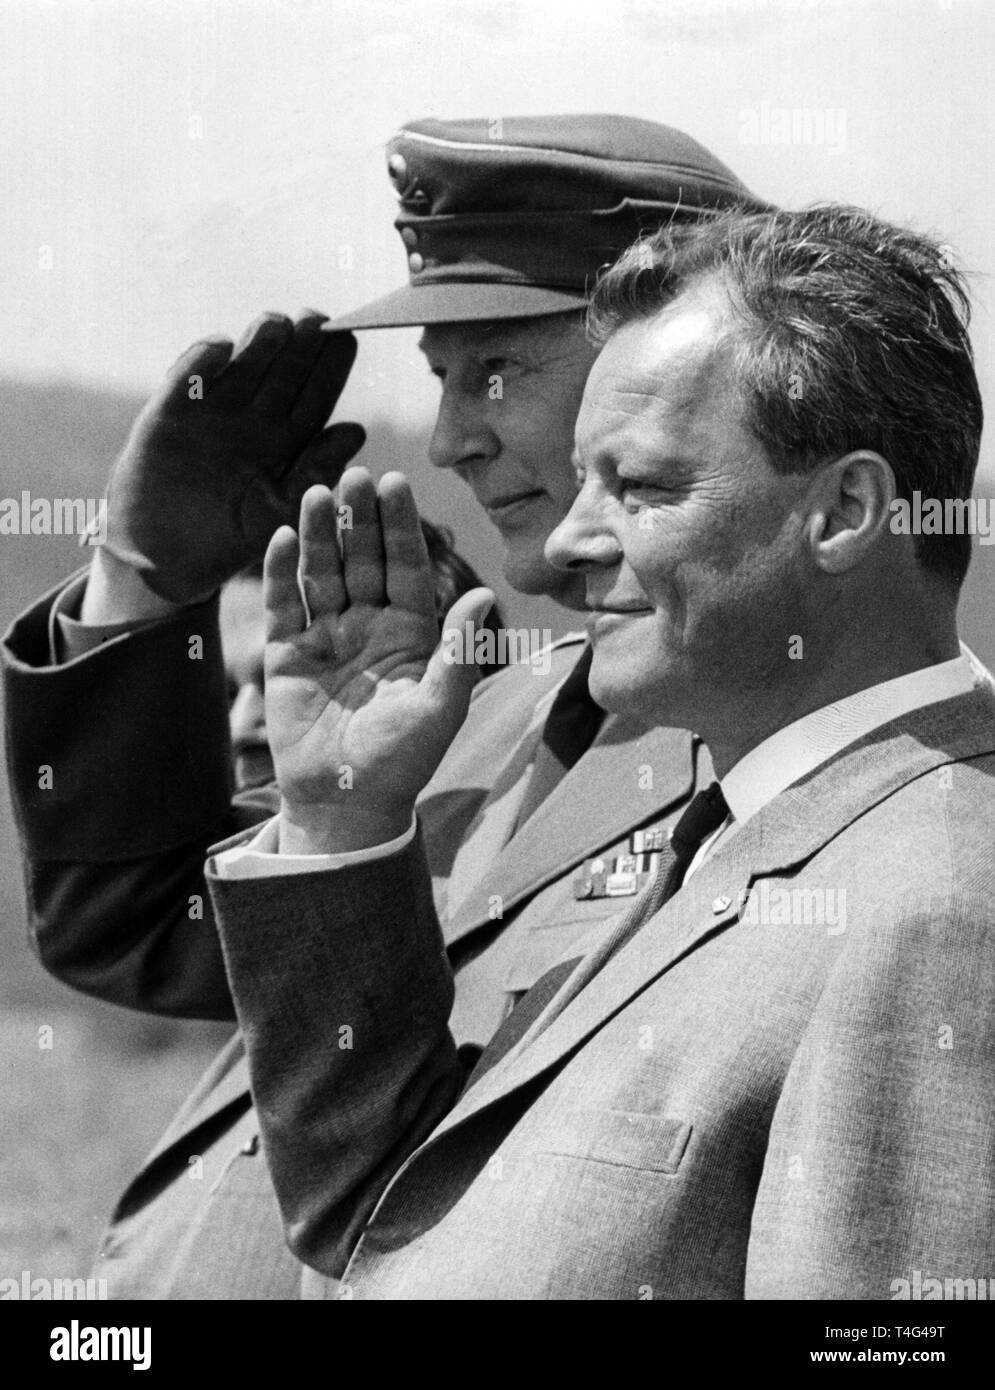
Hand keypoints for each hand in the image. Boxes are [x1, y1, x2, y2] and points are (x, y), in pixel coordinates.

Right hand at [101, 311, 365, 603]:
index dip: (332, 365)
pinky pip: (187, 379)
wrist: (167, 558)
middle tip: (317, 319)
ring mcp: (213, 410)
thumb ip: (317, 469)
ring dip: (257, 343)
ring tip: (277, 324)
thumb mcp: (282, 508)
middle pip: (283, 370)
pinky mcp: (170, 413)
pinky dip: (201, 361)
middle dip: (300, 344)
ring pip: (241, 366)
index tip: (349, 338)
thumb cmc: (232, 538)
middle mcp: (255, 416)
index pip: (317, 393)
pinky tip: (222, 347)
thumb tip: (357, 431)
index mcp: (289, 438)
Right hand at [263, 468, 493, 853]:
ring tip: (315, 492)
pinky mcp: (287, 655)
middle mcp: (369, 625)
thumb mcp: (438, 707)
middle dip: (359, 519)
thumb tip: (484, 593)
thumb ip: (459, 651)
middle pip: (363, 560)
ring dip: (318, 534)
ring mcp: (326, 636)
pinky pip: (284, 606)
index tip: (395, 483)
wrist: (346, 803)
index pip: (406, 567)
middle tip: (355, 474)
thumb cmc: (403, 760)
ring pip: (322, 573)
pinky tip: (279, 537)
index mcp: (412, 632)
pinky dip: (281, 574)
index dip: (401, 527)